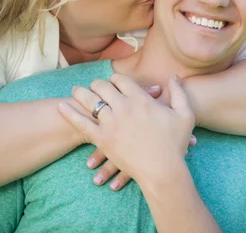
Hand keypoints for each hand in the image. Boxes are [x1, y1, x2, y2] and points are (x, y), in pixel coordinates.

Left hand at [58, 74, 194, 185]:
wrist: (163, 170)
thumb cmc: (175, 144)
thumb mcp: (185, 115)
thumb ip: (179, 93)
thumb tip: (173, 76)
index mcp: (141, 99)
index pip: (121, 79)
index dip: (116, 78)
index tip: (113, 81)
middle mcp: (124, 107)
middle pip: (103, 87)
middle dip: (98, 84)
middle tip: (94, 85)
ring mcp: (111, 123)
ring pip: (90, 101)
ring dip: (81, 93)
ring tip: (75, 90)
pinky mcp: (102, 140)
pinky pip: (81, 123)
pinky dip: (70, 114)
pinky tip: (61, 107)